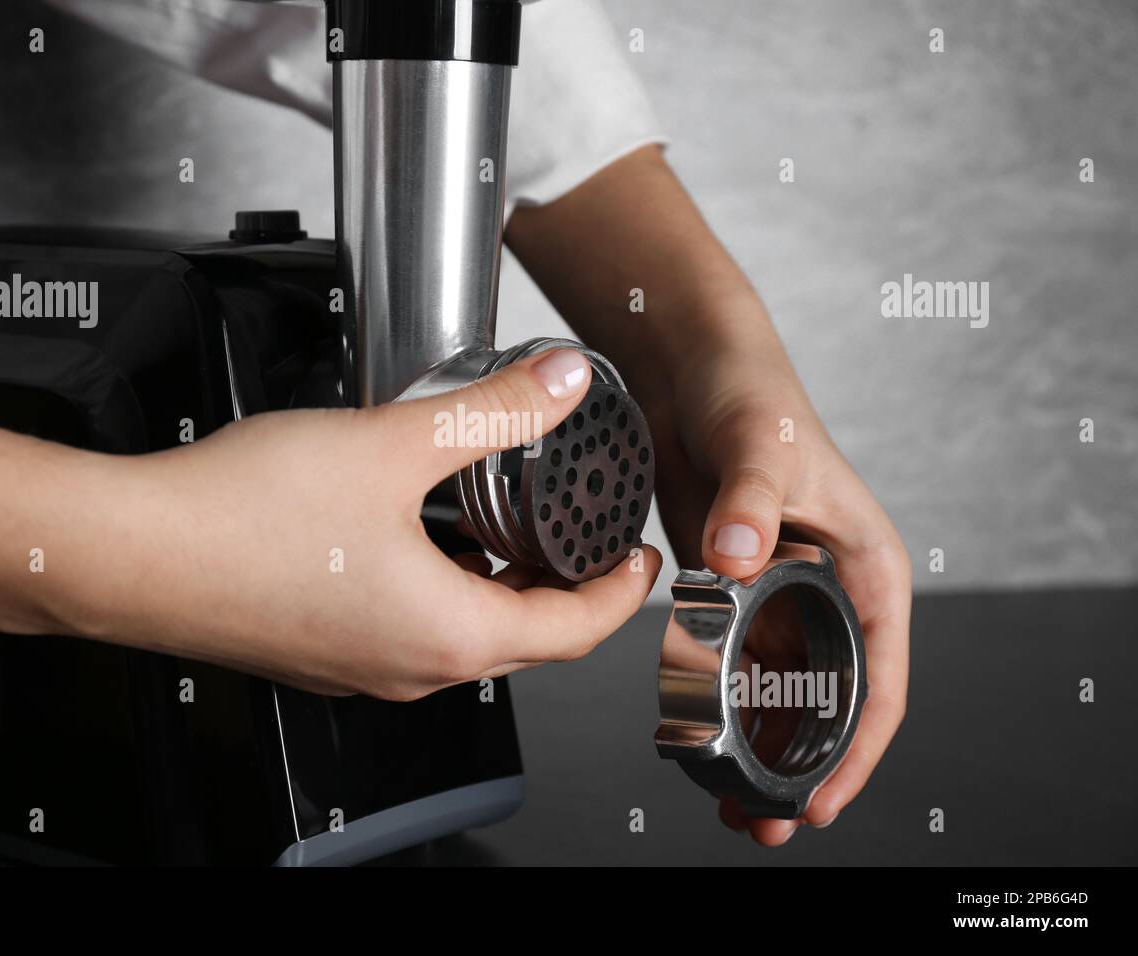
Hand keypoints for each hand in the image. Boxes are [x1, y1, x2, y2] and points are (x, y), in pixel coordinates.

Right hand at [0, 348, 659, 700]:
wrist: (126, 551)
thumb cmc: (242, 516)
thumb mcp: (393, 444)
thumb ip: (490, 411)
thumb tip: (560, 383)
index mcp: (449, 634)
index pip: (575, 631)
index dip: (620, 593)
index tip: (639, 560)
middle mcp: (410, 667)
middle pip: (524, 639)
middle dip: (564, 587)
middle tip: (582, 535)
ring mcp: (360, 666)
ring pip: (462, 634)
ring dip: (498, 586)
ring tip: (507, 522)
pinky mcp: (319, 649)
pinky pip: (407, 629)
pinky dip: (441, 590)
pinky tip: (419, 534)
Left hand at [506, 143, 909, 846]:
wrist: (687, 369)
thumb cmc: (749, 392)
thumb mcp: (760, 441)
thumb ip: (752, 499)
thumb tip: (739, 556)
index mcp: (867, 567)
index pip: (879, 681)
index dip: (856, 751)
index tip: (822, 800)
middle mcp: (828, 589)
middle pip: (829, 703)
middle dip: (802, 767)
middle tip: (765, 820)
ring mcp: (778, 594)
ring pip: (781, 694)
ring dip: (759, 748)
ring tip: (729, 801)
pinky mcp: (731, 590)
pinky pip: (734, 664)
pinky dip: (722, 708)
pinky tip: (695, 737)